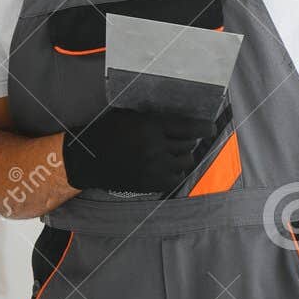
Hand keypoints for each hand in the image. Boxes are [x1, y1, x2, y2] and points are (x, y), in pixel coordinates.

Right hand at [60, 108, 215, 192]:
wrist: (87, 160)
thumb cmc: (105, 132)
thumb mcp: (127, 116)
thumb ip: (151, 118)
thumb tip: (178, 119)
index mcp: (150, 127)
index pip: (188, 127)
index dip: (204, 128)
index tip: (211, 128)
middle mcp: (155, 147)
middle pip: (188, 145)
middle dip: (188, 141)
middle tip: (182, 139)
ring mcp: (154, 167)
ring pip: (184, 162)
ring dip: (183, 156)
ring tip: (173, 153)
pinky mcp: (150, 183)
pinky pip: (175, 178)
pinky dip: (175, 172)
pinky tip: (167, 167)